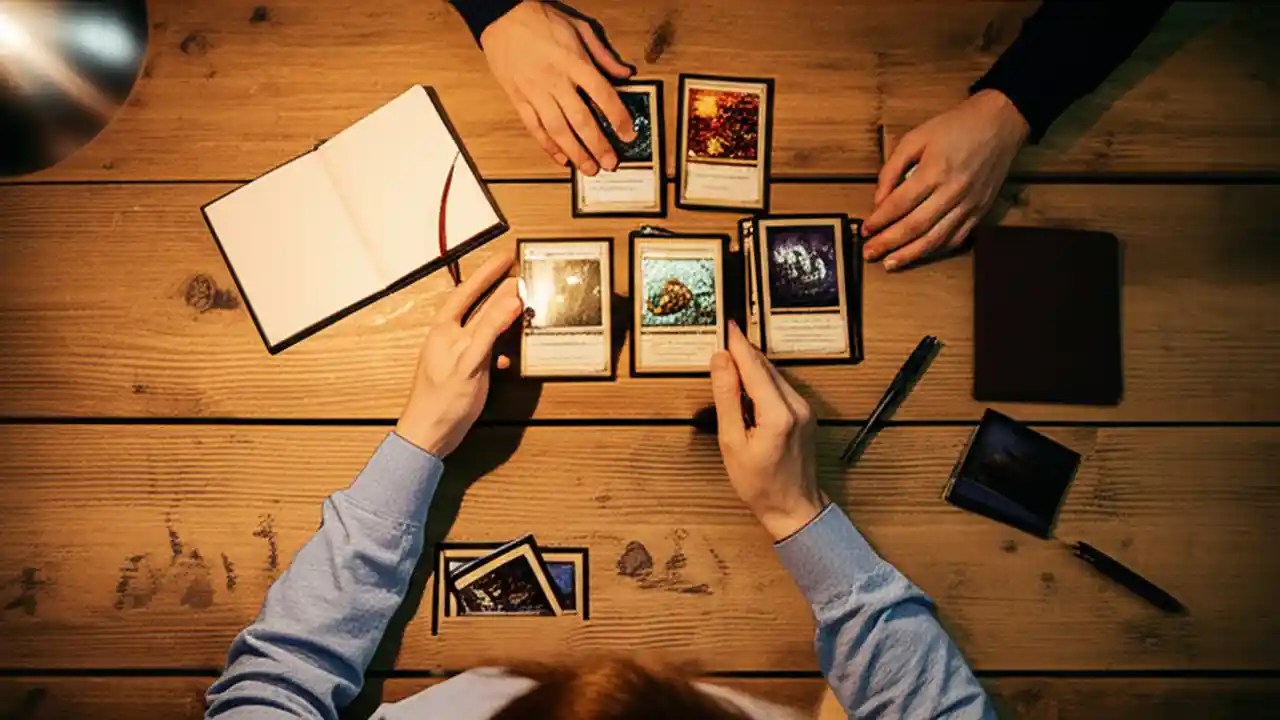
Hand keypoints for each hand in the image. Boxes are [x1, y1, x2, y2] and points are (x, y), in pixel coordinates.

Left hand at [395, 252, 522, 457]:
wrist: (430, 434)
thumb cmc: (442, 401)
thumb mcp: (470, 361)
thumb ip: (490, 328)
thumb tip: (510, 299)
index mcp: (444, 329)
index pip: (469, 291)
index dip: (488, 273)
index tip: (507, 257)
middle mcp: (448, 336)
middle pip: (477, 305)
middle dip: (497, 291)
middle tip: (518, 276)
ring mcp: (455, 352)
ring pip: (483, 326)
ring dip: (502, 319)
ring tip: (520, 311)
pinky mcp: (463, 369)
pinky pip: (485, 348)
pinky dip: (500, 346)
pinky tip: (508, 354)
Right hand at [481, 1, 635, 175]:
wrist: (501, 15)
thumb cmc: (540, 19)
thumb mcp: (579, 27)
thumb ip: (603, 54)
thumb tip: (624, 74)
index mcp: (573, 62)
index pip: (602, 94)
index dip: (617, 117)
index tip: (628, 134)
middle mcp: (555, 80)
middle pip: (580, 119)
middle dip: (597, 144)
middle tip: (609, 163)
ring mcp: (534, 91)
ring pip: (557, 129)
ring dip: (574, 152)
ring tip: (588, 168)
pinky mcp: (518, 98)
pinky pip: (534, 127)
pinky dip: (547, 145)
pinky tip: (560, 158)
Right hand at [710, 322, 826, 540]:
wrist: (793, 508)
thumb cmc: (759, 483)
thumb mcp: (732, 442)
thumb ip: (727, 398)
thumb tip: (721, 361)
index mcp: (778, 413)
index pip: (754, 367)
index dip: (738, 345)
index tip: (726, 325)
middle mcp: (797, 406)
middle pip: (765, 368)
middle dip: (743, 352)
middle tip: (722, 336)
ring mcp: (805, 409)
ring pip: (774, 376)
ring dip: (752, 366)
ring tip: (729, 359)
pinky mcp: (805, 414)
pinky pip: (781, 388)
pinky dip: (762, 381)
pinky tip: (747, 386)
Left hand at [863, 89, 1029, 269]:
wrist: (1000, 122)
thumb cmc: (956, 126)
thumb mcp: (916, 138)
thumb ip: (892, 169)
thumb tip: (878, 200)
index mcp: (935, 170)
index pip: (900, 204)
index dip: (879, 220)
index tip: (865, 230)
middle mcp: (953, 191)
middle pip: (916, 226)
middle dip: (889, 243)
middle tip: (869, 253)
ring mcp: (970, 204)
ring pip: (936, 238)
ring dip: (910, 254)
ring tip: (890, 263)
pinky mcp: (981, 210)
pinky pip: (957, 238)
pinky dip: (936, 249)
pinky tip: (920, 254)